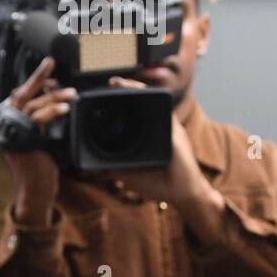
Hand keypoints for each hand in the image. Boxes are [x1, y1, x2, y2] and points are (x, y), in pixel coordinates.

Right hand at [3, 57, 71, 226]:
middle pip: (21, 94)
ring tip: (72, 93)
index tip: (50, 68)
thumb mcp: (45, 138)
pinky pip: (37, 120)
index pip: (22, 95)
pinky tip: (65, 108)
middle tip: (51, 63)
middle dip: (36, 77)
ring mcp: (12, 133)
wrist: (37, 189)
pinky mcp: (22, 141)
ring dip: (53, 97)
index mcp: (12, 123)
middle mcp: (7, 125)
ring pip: (32, 105)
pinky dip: (51, 111)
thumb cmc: (43, 166)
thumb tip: (59, 99)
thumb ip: (45, 121)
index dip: (35, 81)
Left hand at [107, 77, 221, 218]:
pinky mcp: (175, 131)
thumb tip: (92, 164)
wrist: (183, 194)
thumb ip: (114, 166)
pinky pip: (161, 109)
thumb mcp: (130, 174)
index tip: (104, 96)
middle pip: (142, 103)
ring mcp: (169, 128)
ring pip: (151, 101)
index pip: (134, 115)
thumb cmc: (160, 185)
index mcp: (150, 138)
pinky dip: (147, 98)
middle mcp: (160, 129)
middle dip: (126, 91)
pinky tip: (134, 91)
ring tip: (116, 83)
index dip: (121, 103)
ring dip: (134, 89)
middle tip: (110, 83)